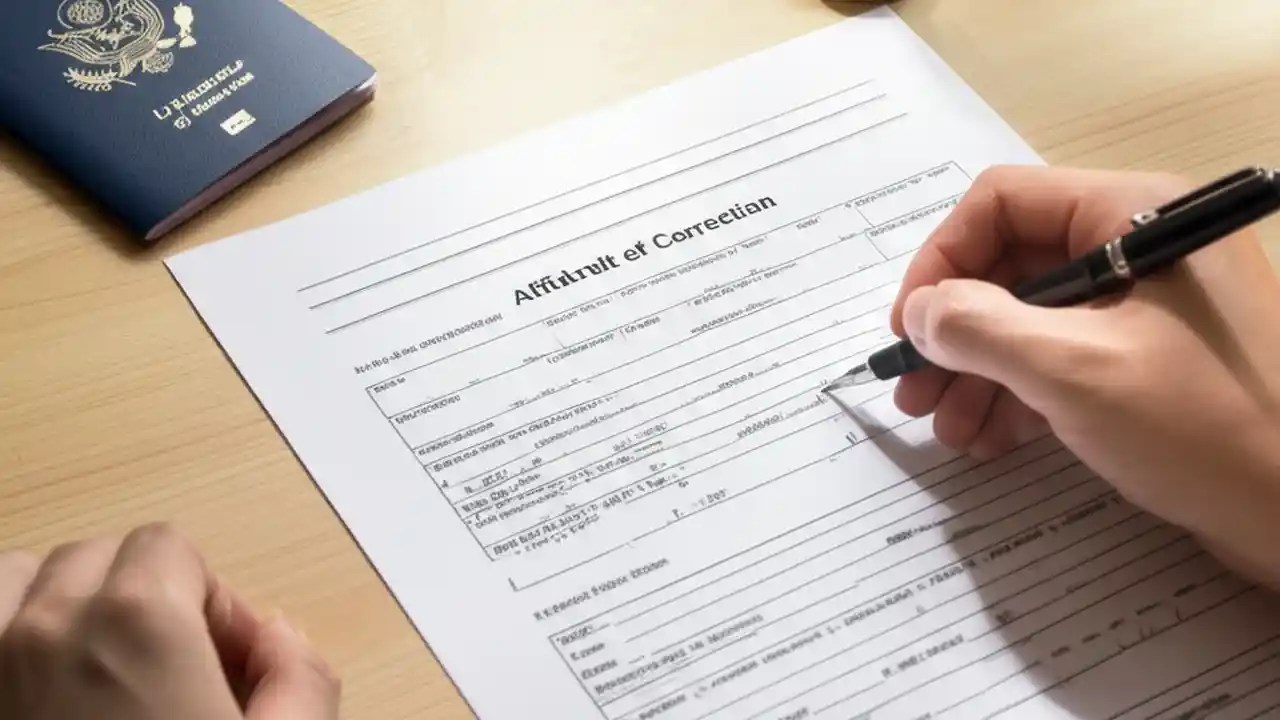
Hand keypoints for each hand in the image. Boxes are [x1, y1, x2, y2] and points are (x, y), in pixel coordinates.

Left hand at [0, 524, 339, 719]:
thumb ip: (302, 675)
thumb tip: (279, 638)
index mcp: (137, 621)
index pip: (171, 545)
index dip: (212, 598)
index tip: (227, 659)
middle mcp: (48, 629)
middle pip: (100, 554)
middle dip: (145, 596)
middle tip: (180, 669)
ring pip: (23, 580)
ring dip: (66, 606)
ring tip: (106, 668)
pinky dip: (14, 635)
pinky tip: (56, 686)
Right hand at [890, 165, 1279, 589]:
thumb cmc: (1204, 425)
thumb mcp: (1075, 370)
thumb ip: (981, 329)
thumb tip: (921, 312)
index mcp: (1132, 213)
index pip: (1005, 203)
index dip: (942, 260)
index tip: (909, 329)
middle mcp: (1138, 244)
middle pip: (1013, 265)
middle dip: (955, 332)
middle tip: (913, 395)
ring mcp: (1148, 305)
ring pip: (1032, 318)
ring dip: (979, 372)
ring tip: (947, 430)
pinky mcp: (1152, 360)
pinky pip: (1064, 357)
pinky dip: (1020, 394)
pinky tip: (990, 439)